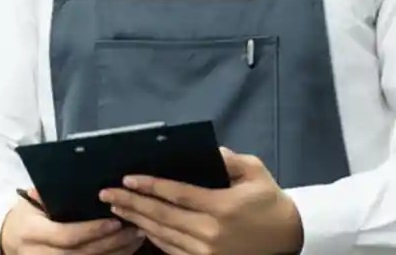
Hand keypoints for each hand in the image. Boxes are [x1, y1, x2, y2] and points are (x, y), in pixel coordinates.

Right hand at [1, 187, 146, 254]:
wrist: (10, 240)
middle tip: (135, 228)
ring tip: (137, 237)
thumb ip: (49, 194)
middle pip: (82, 254)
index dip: (92, 231)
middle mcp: (41, 254)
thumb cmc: (26, 215)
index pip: (66, 236)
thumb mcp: (31, 202)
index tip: (114, 221)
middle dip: (111, 243)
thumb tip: (73, 181)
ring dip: (116, 252)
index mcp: (32, 233)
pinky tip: (127, 249)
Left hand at [97, 147, 302, 254]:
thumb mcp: (255, 171)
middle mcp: (211, 233)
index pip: (177, 194)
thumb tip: (204, 151)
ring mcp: (207, 252)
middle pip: (162, 216)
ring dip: (137, 220)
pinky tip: (140, 226)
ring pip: (163, 235)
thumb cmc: (270, 201)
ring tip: (117, 207)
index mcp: (222, 207)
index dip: (150, 186)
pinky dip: (153, 238)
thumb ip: (228, 159)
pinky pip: (172, 251)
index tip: (127, 178)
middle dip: (132, 203)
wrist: (288, 239)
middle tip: (107, 193)